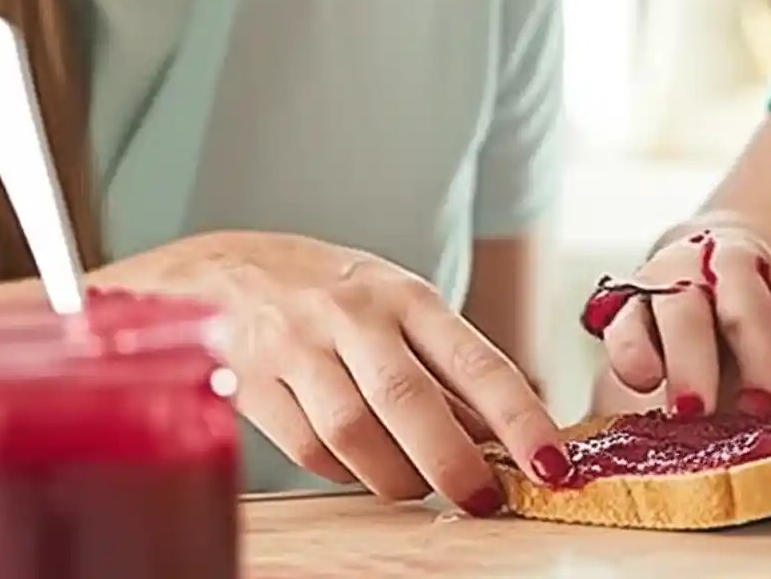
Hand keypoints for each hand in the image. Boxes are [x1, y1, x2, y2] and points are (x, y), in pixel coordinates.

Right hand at [102, 231, 568, 514]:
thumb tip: (501, 435)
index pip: (477, 361)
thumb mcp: (395, 308)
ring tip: (416, 485)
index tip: (551, 461)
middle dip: (454, 464)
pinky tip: (356, 463)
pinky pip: (309, 448)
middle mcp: (353, 315)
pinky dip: (343, 470)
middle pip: (411, 402)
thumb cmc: (327, 292)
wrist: (219, 270)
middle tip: (482, 500)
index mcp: (405, 295)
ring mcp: (297, 346)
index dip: (519, 418)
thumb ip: (444, 370)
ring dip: (396, 476)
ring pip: (355, 434)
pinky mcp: (251, 381)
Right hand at [586, 227, 770, 425]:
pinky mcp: (625, 303)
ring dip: (692, 360)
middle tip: (763, 412)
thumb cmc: (748, 351)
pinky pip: (627, 323)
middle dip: (758, 360)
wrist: (686, 299)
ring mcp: (676, 280)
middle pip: (748, 307)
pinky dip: (634, 352)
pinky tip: (645, 380)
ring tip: (694, 411)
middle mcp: (734, 271)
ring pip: (684, 307)